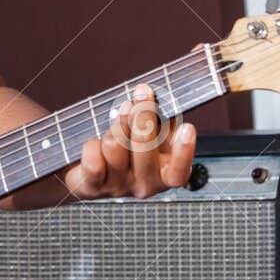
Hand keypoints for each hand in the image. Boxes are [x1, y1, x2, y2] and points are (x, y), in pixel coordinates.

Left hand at [63, 83, 196, 199]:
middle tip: (142, 92)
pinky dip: (92, 145)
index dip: (184, 151)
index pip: (179, 171)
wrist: (91, 178)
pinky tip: (96, 144)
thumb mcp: (150, 138)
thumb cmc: (127, 152)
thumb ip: (159, 123)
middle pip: (143, 145)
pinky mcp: (94, 187)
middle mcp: (144, 185)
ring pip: (114, 145)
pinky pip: (93, 158)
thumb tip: (159, 99)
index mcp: (164, 175)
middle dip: (142, 113)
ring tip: (116, 124)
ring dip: (114, 128)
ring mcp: (118, 187)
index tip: (187, 127)